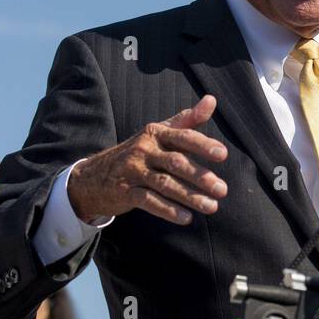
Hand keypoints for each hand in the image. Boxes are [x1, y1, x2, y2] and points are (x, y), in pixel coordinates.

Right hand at [67, 95, 228, 225]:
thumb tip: (212, 99)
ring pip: (165, 184)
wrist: (95, 175)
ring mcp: (133, 171)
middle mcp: (144, 150)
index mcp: (155, 133)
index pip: (182, 137)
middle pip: (176, 162)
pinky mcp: (126, 192)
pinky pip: (149, 201)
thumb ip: (187, 120)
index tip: (222, 154)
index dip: (202, 145)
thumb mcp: (160, 133)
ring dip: (190, 196)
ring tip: (211, 207)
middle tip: (222, 189)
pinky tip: (186, 218)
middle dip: (200, 176)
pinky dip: (168, 210)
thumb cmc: (140, 152)